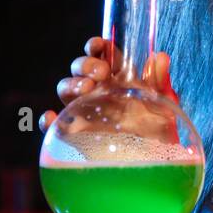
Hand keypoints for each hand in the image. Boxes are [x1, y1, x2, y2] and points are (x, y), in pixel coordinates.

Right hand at [39, 38, 180, 132]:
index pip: (102, 55)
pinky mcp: (75, 136)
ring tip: (86, 89)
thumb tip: (159, 57)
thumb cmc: (160, 133)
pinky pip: (54, 127)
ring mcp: (84, 112)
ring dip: (70, 84)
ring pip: (65, 90)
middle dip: (85, 64)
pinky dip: (48, 121)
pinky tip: (51, 117)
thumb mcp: (164, 106)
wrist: (153, 166)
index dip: (97, 46)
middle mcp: (99, 93)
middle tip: (100, 73)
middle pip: (80, 69)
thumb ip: (160, 82)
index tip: (99, 45)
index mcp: (118, 80)